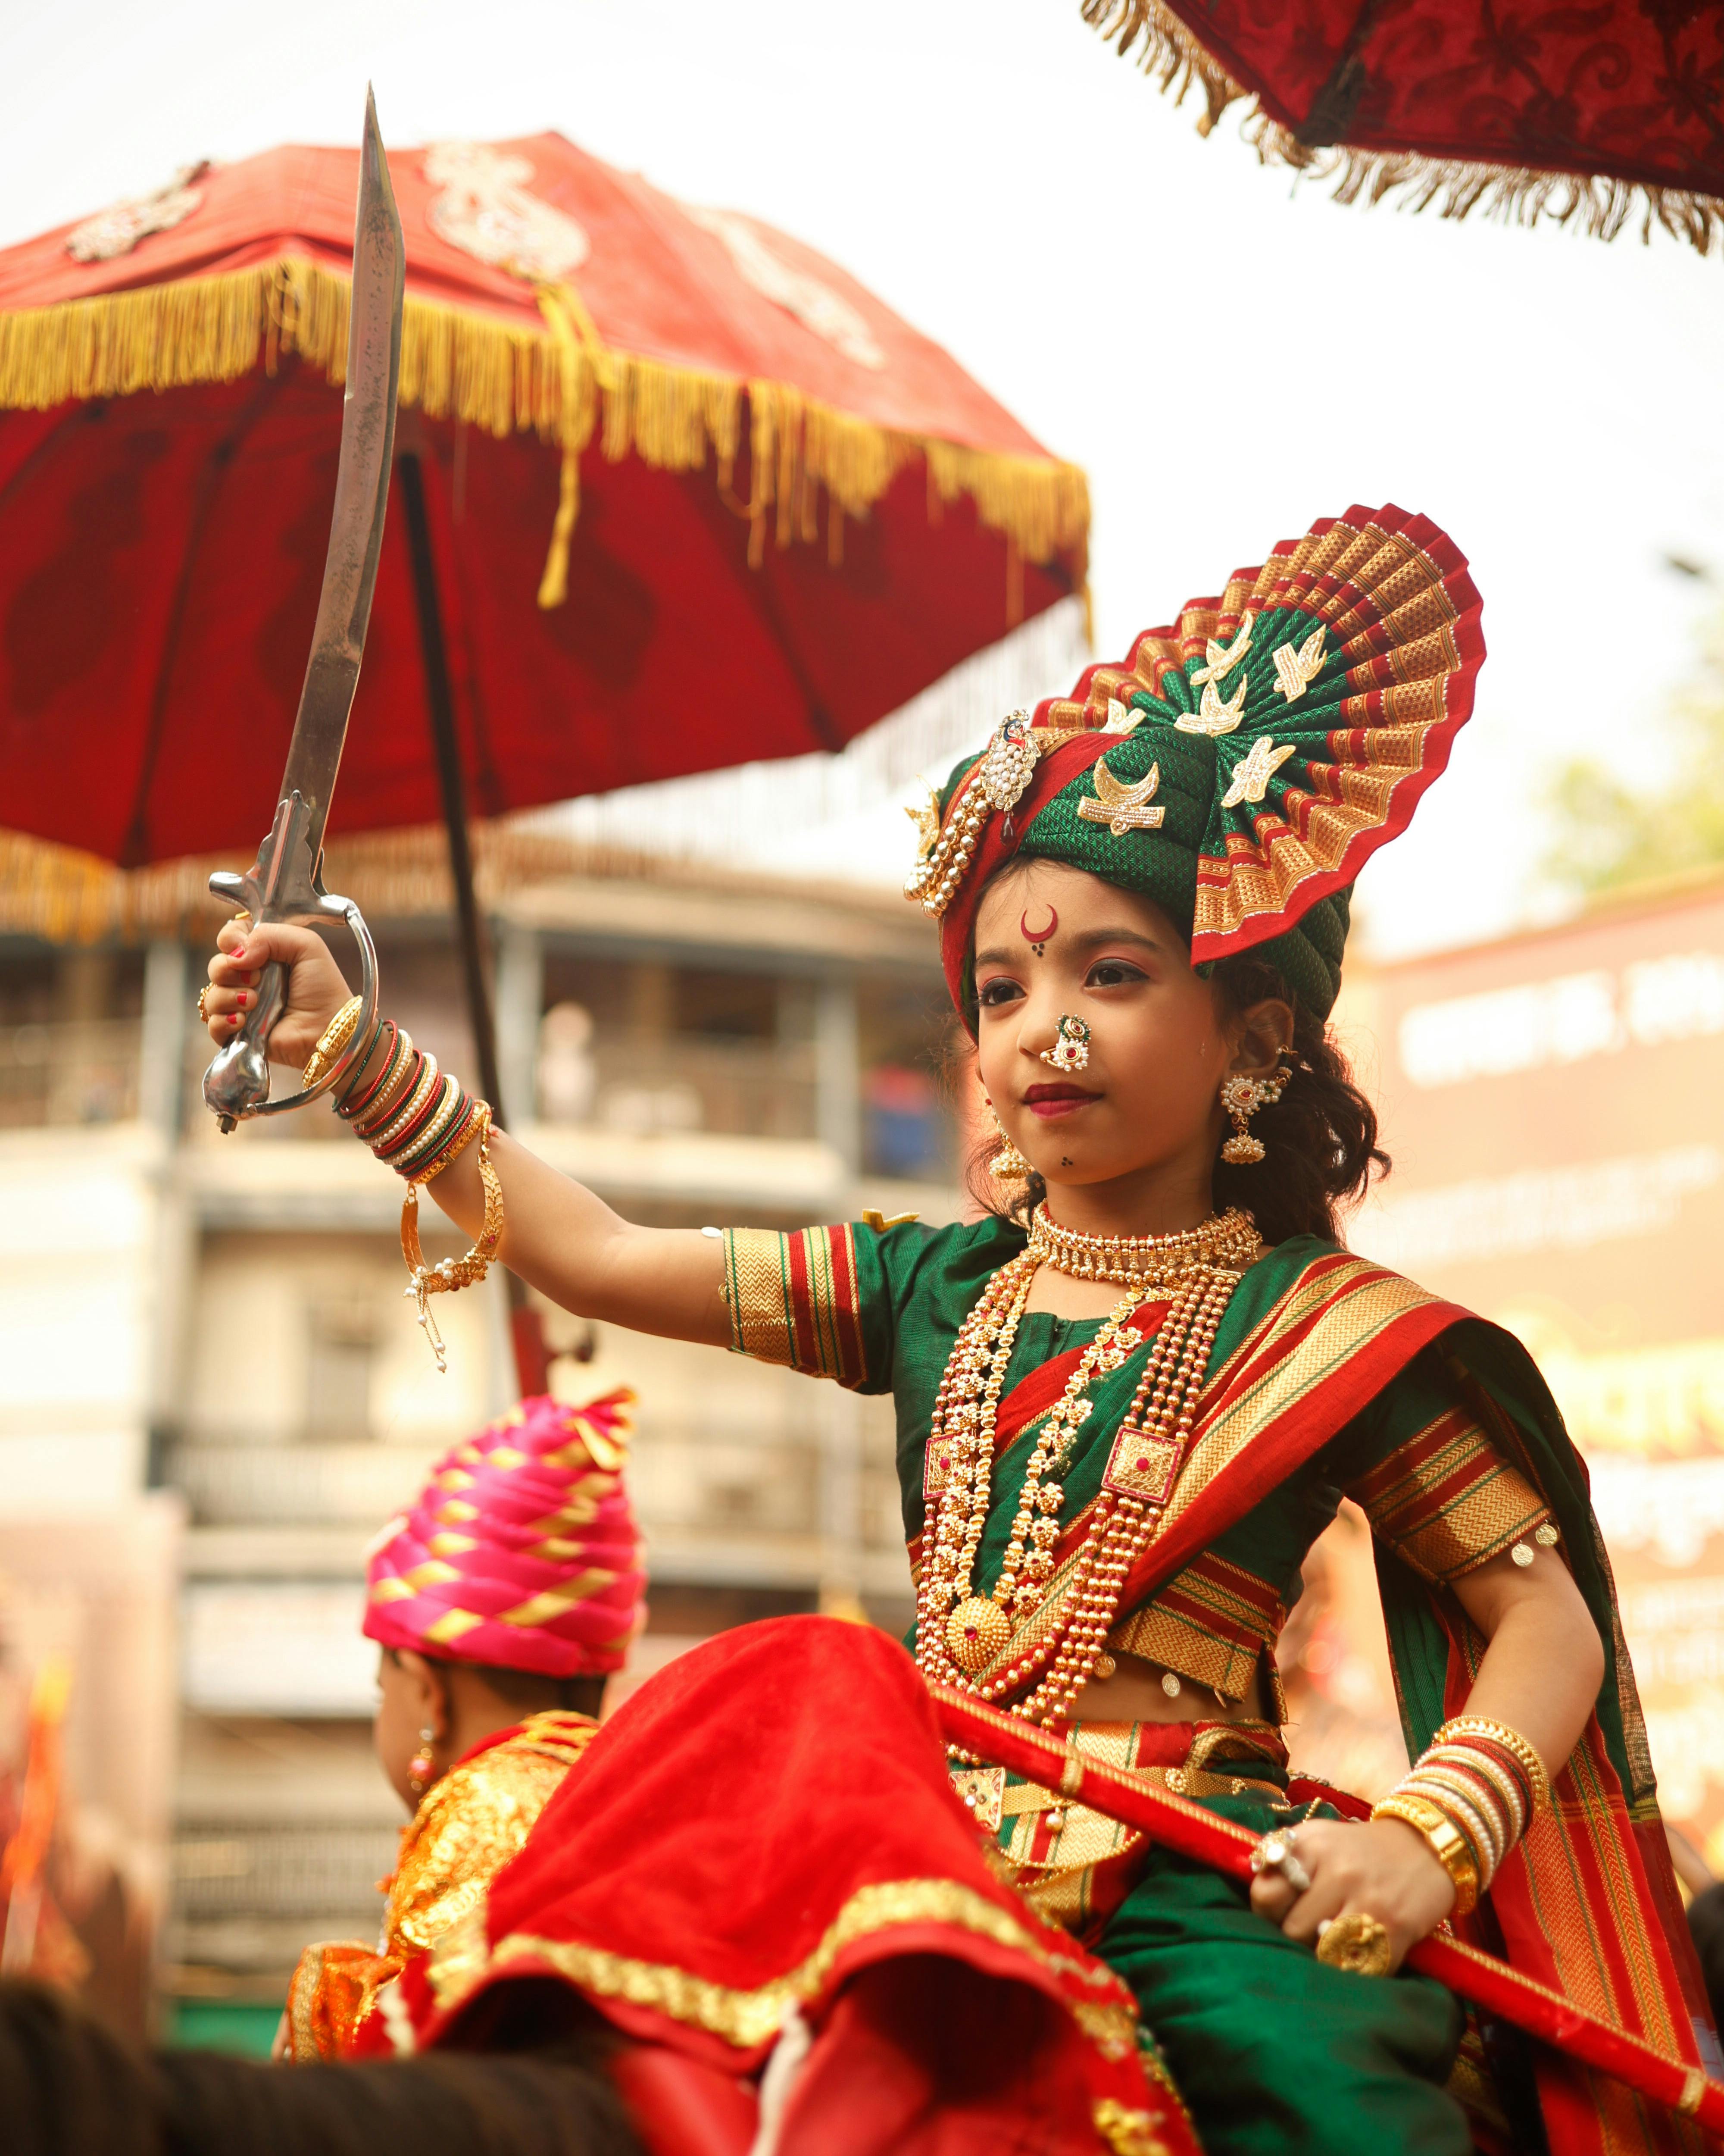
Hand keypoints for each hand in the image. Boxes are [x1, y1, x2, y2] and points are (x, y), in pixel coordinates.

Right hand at [203, 918, 351, 1070]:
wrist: (328, 1028)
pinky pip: (211, 1024)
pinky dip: (223, 1021)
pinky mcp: (237, 1032)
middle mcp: (249, 978)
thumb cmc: (323, 987)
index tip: (243, 947)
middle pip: (216, 965)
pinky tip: (242, 1021)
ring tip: (253, 1002)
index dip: (230, 939)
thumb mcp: (306, 945)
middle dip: (227, 969)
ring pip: (211, 994)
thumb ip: (269, 935)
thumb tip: (236, 954)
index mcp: (263, 953)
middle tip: (254, 979)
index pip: (229, 937)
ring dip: (228, 996)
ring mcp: (241, 1006)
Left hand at [1248, 1816, 1454, 1972]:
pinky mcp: (1396, 1928)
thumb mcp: (1317, 1839)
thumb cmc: (1358, 1849)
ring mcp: (1368, 1900)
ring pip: (1323, 1953)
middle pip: (1293, 1931)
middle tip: (1310, 1934)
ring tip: (1331, 1946)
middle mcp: (1337, 1870)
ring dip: (1324, 1957)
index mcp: (1310, 1846)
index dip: (1268, 1914)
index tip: (1279, 1915)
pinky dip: (1355, 1968)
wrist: (1423, 1847)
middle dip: (1296, 1940)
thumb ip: (1283, 1864)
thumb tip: (1257, 1898)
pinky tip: (1359, 1953)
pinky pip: (1360, 1967)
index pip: (1265, 1895)